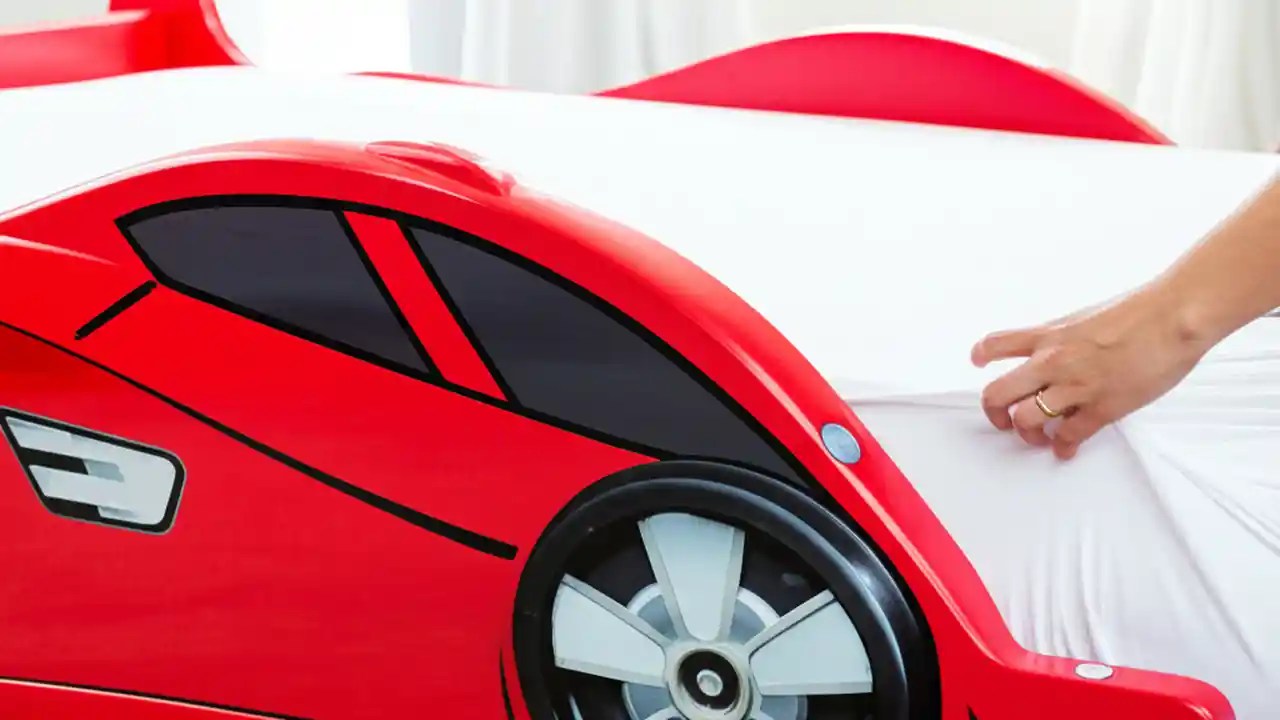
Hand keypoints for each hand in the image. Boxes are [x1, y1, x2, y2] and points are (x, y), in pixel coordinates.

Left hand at [970, 285, 1211, 458]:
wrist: (1173, 316)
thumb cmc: (1140, 311)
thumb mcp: (1086, 317)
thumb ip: (1066, 337)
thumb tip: (1061, 354)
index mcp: (1049, 335)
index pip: (996, 344)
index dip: (980, 355)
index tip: (978, 363)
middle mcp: (1052, 361)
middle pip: (997, 393)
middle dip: (993, 412)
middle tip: (1002, 420)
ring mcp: (1075, 386)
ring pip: (1025, 419)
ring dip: (1026, 434)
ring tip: (1036, 437)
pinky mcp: (1102, 407)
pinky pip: (1069, 436)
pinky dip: (1062, 447)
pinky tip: (1064, 449)